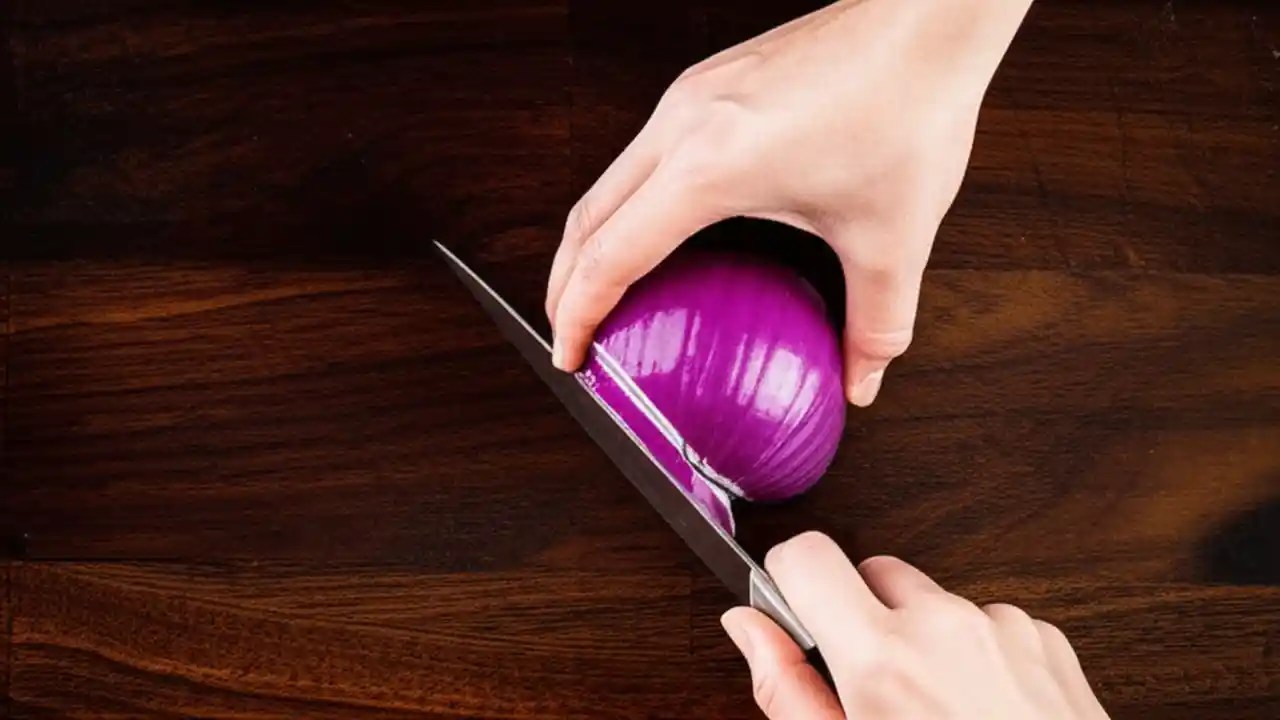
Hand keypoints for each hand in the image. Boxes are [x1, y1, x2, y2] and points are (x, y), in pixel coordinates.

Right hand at [545, 0, 1033, 405]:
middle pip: (587, 218)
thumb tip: (862, 381)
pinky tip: (659, 232)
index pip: (611, 255)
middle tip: (574, 336)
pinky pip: (644, 154)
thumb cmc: (908, 104)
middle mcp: (683, 124)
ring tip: (603, 290)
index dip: (579, 315)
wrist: (926, 18)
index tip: (573, 359)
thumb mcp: (893, 237)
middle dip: (565, 284)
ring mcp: (690, 97)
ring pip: (609, 182)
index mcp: (709, 165)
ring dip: (592, 241)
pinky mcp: (709, 84)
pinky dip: (629, 205)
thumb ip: (875, 324)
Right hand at [720, 532, 1109, 718]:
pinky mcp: (1045, 639)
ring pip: (934, 600)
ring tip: (939, 712)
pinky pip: (989, 621)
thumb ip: (787, 688)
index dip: (789, 578)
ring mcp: (1001, 626)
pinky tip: (984, 711)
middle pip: (873, 573)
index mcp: (880, 658)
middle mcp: (943, 625)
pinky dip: (978, 654)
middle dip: (862, 615)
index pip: (806, 555)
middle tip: (874, 689)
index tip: (795, 609)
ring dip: (925, 637)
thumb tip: (747, 626)